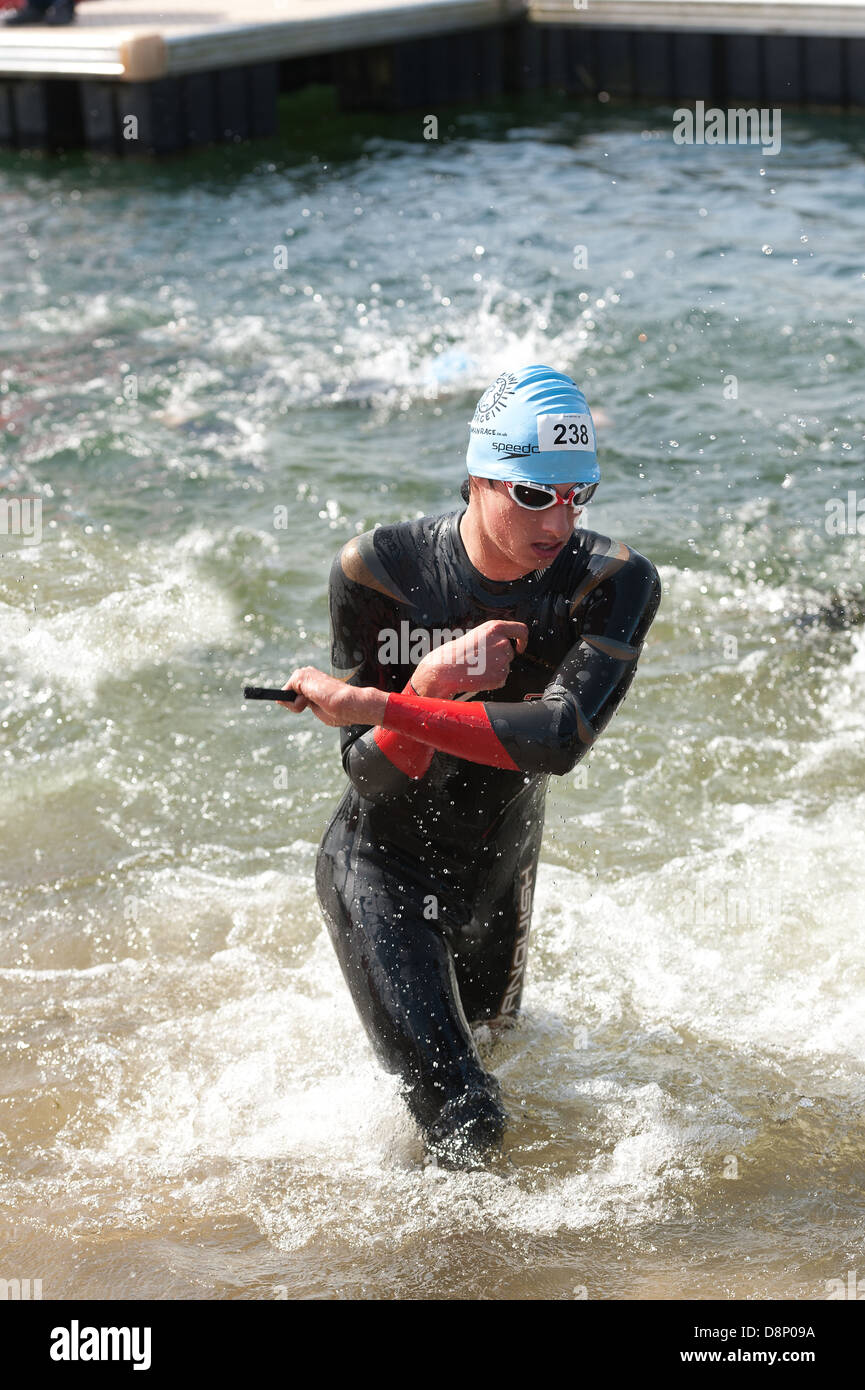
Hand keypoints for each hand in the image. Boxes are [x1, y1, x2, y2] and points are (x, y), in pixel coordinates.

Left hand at [277, 667, 386, 726]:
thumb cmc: (340, 710)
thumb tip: (279, 700)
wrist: (350, 704)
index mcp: (315, 681)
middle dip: (298, 706)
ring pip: (287, 696)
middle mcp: (308, 674)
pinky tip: (314, 699)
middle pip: (289, 695)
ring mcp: (304, 673)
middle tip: (320, 705)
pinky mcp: (299, 676)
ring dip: (299, 705)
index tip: (307, 707)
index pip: (297, 694)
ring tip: (319, 702)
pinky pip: (286, 697)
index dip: (298, 704)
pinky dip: (297, 705)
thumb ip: (302, 704)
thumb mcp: (317, 709)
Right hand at [412, 620, 527, 697]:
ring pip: (505, 666)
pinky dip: (492, 679)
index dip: (523, 640)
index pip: (522, 630)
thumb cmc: (458, 652)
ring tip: (477, 667)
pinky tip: (479, 675)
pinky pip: (501, 678)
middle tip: (481, 660)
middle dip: (499, 657)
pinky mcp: (501, 676)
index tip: (520, 646)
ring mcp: (503, 660)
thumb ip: (495, 636)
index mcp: (496, 628)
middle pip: (510, 652)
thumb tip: (507, 642)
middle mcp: (503, 642)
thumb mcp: (478, 634)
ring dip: (494, 668)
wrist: (448, 669)